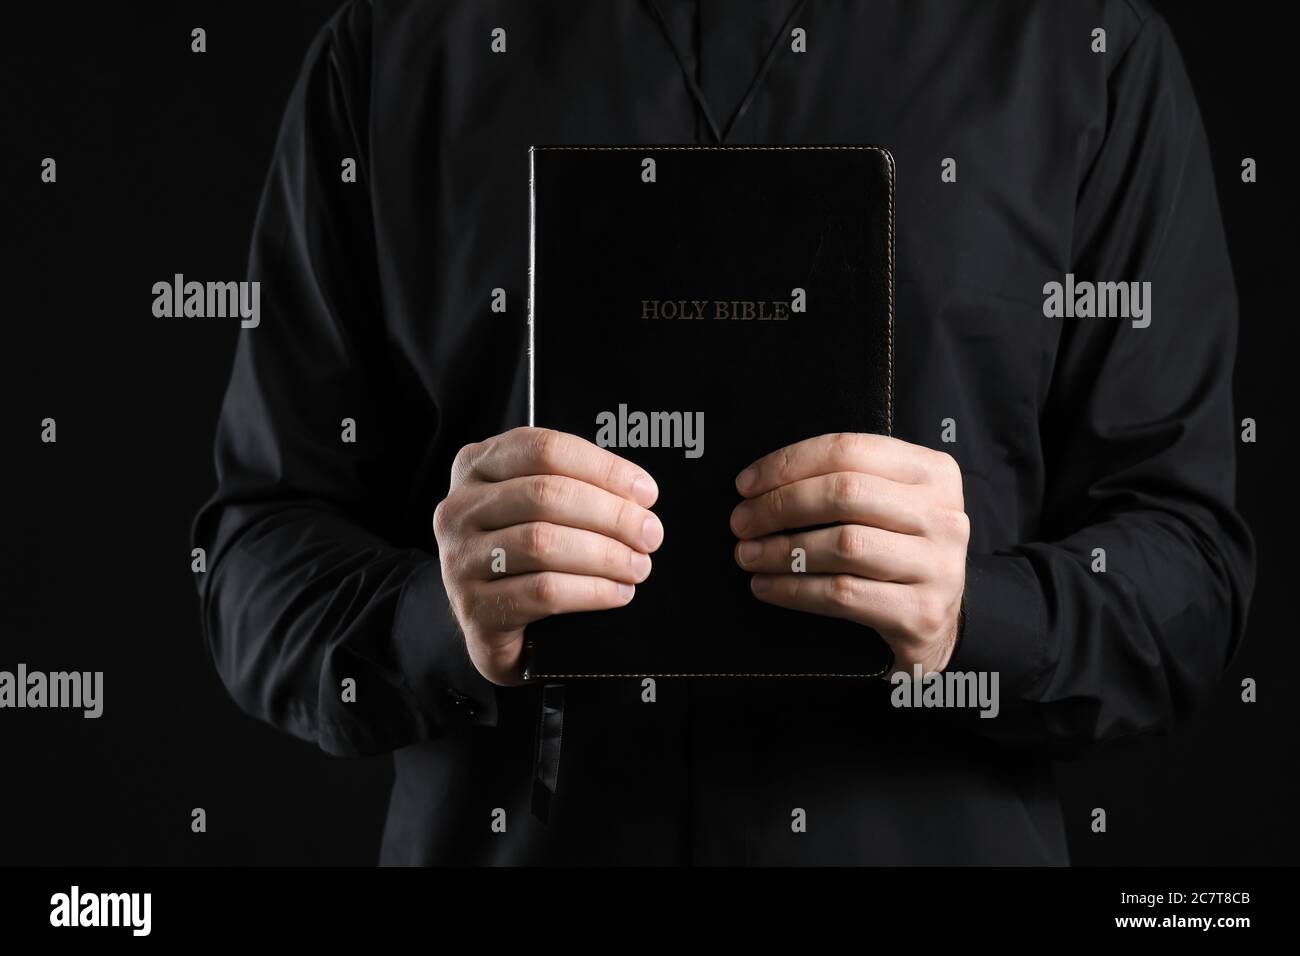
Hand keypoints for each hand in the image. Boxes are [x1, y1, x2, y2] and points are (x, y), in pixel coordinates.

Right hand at [433, 427, 662, 684]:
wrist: (487, 617)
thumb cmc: (521, 551)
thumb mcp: (532, 504)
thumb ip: (573, 484)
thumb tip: (638, 495)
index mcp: (476, 466)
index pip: (545, 449)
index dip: (604, 468)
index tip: (646, 492)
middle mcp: (459, 508)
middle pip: (546, 495)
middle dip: (612, 514)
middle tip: (650, 533)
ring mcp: (460, 559)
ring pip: (543, 543)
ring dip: (605, 555)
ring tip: (638, 565)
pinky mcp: (475, 608)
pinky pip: (543, 592)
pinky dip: (592, 591)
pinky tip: (617, 592)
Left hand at [730, 433, 968, 675]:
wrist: (937, 620)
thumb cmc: (896, 551)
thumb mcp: (887, 504)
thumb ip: (843, 482)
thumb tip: (761, 484)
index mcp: (931, 471)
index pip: (848, 450)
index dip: (789, 464)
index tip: (746, 485)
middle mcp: (943, 514)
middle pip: (845, 493)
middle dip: (780, 506)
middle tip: (741, 522)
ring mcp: (937, 565)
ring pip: (844, 544)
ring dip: (782, 550)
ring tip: (748, 555)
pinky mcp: (921, 611)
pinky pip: (843, 594)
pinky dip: (794, 590)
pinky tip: (767, 586)